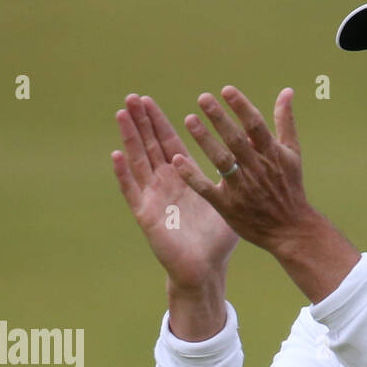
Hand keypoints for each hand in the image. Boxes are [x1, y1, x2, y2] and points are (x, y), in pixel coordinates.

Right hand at [112, 93, 238, 289]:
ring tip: (122, 114)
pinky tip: (117, 154)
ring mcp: (153, 198)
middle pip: (150, 146)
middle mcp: (165, 184)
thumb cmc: (218, 240)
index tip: (148, 99)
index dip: (158, 122)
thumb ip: (234, 176)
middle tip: (132, 97)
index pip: (168, 143)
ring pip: (138, 162)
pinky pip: (132, 191)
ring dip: (130, 138)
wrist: (206, 270)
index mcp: (184, 179)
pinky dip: (124, 173)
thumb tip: (250, 153)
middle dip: (141, 122)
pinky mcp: (146, 215)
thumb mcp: (227, 200)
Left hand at [171, 86, 312, 257]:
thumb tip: (287, 91)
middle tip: (203, 98)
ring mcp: (242, 188)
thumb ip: (285, 121)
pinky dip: (193, 176)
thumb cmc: (290, 187)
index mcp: (272, 155)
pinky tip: (178, 161)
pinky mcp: (229, 206)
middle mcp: (257, 169)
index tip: (226, 90)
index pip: (256, 126)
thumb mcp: (292, 153)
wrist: (291, 230)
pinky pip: (207, 189)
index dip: (241, 107)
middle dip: (220, 119)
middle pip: (236, 140)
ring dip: (205, 140)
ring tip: (189, 120)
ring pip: (221, 161)